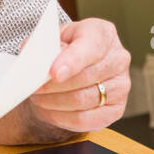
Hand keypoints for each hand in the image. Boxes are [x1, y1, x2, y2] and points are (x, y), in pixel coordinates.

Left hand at [28, 18, 130, 132]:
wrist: (70, 70)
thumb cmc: (61, 51)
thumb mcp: (50, 39)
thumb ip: (43, 46)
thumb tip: (35, 60)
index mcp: (103, 34)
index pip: (90, 47)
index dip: (72, 61)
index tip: (53, 73)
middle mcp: (118, 59)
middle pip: (84, 78)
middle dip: (52, 86)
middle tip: (32, 88)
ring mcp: (121, 86)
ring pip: (82, 100)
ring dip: (53, 102)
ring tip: (38, 97)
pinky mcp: (115, 110)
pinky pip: (85, 119)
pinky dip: (61, 117)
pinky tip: (49, 110)